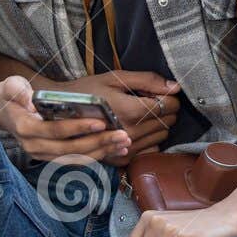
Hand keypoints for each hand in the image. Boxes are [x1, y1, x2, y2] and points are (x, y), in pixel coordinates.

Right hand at [0, 76, 129, 162]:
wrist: (1, 111)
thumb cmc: (10, 95)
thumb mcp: (10, 85)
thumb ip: (17, 90)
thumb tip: (28, 99)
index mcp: (26, 129)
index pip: (56, 131)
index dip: (78, 128)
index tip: (100, 122)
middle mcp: (34, 147)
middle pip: (70, 149)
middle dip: (98, 143)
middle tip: (122, 135)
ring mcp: (42, 155)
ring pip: (76, 158)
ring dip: (102, 152)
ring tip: (124, 143)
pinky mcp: (51, 158)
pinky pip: (76, 160)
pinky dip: (96, 156)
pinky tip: (115, 150)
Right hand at [55, 70, 181, 162]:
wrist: (61, 113)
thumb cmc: (89, 91)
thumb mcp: (116, 78)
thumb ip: (148, 80)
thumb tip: (176, 86)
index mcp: (129, 110)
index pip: (169, 105)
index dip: (168, 96)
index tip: (157, 92)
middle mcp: (130, 133)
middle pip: (167, 122)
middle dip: (164, 109)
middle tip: (147, 100)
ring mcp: (125, 148)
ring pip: (162, 137)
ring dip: (157, 124)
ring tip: (138, 113)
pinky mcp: (121, 158)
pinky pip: (150, 150)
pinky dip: (149, 140)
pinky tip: (135, 129)